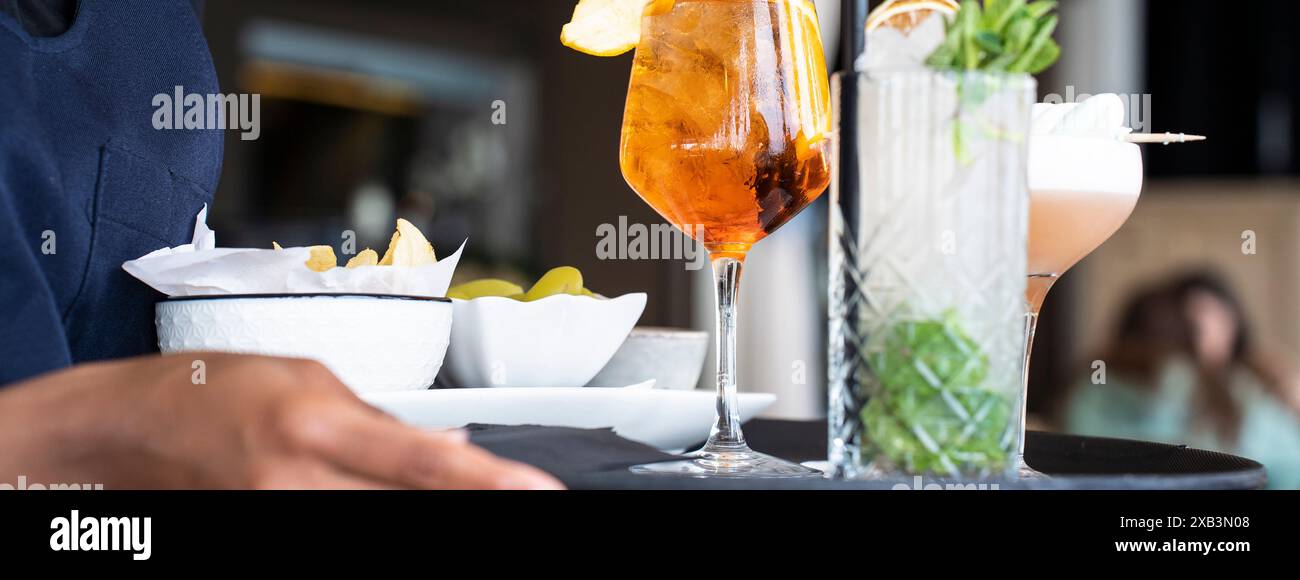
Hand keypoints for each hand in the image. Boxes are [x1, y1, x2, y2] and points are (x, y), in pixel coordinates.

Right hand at [0, 354, 563, 489]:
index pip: (426, 461)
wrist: (120, 429)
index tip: (537, 492)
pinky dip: (365, 514)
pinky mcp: (260, 536)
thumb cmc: (207, 390)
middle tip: (507, 497)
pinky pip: (331, 533)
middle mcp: (298, 479)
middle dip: (461, 504)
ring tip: (448, 493)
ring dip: (415, 512)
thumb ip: (380, 420)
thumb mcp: (304, 375)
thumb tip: (448, 450)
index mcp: (317, 422)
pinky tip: (366, 494)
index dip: (490, 483)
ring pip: (375, 527)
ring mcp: (275, 516)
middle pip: (407, 509)